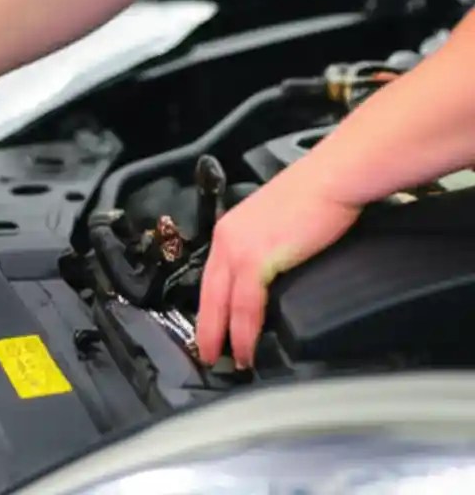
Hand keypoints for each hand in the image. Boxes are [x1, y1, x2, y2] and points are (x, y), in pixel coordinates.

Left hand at [195, 161, 361, 366]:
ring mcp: (238, 249)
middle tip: (208, 357)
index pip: (211, 278)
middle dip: (207, 330)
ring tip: (234, 361)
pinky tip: (248, 348)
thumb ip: (270, 251)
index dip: (210, 308)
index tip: (210, 331)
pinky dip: (245, 332)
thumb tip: (276, 277)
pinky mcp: (256, 259)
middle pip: (209, 295)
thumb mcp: (280, 226)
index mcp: (230, 230)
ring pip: (223, 305)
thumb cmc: (318, 198)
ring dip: (227, 338)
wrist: (332, 179)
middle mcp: (227, 239)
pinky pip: (244, 306)